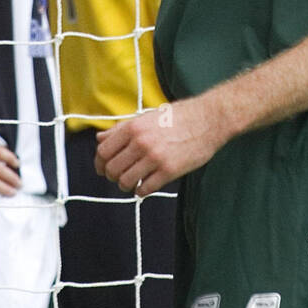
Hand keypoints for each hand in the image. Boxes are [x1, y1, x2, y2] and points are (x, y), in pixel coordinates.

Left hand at [95, 99, 226, 196]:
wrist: (208, 120)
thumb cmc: (178, 116)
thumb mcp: (147, 116)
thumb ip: (122, 128)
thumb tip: (100, 138)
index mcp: (133, 127)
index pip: (104, 151)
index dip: (100, 162)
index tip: (102, 168)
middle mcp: (141, 142)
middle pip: (112, 168)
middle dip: (111, 176)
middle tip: (117, 177)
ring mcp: (155, 158)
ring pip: (126, 181)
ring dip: (125, 185)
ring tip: (131, 183)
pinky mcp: (169, 171)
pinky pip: (146, 189)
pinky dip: (141, 191)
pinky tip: (144, 187)